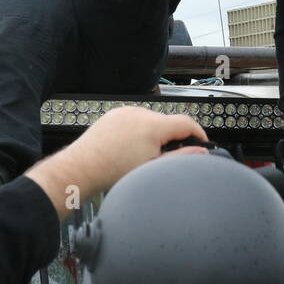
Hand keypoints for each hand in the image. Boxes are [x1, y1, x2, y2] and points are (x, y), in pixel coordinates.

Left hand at [24, 105, 208, 218]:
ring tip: (143, 157)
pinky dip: (138, 132)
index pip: (186, 123)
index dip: (199, 134)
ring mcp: (125, 112)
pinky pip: (134, 121)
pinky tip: (129, 150)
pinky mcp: (113, 115)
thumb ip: (181, 158)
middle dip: (173, 138)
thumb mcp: (154, 168)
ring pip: (151, 122)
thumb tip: (201, 152)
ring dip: (155, 135)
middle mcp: (139, 113)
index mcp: (153, 125)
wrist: (82, 168)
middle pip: (168, 123)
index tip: (202, 144)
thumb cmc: (114, 171)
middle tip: (168, 159)